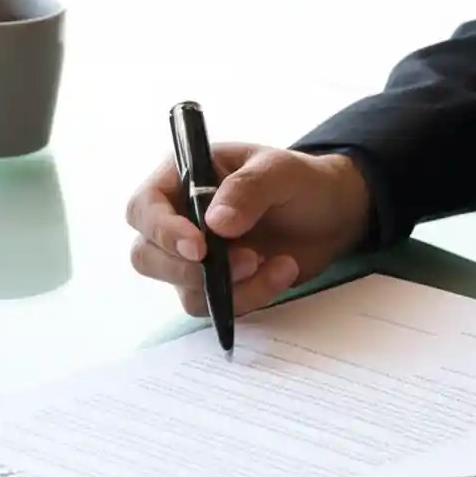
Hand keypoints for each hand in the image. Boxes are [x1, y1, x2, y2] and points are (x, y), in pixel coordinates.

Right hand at [126, 143, 371, 314]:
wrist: (331, 216)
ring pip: (183, 289)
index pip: (144, 208)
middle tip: (244, 262)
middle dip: (189, 270)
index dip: (162, 231)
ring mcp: (195, 257)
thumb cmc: (299, 181)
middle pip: (147, 257)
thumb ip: (248, 189)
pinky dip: (251, 296)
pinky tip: (283, 271)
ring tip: (275, 263)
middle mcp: (178, 220)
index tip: (199, 247)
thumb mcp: (280, 171)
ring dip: (229, 286)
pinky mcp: (216, 285)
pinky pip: (216, 306)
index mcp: (180, 178)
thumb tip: (215, 223)